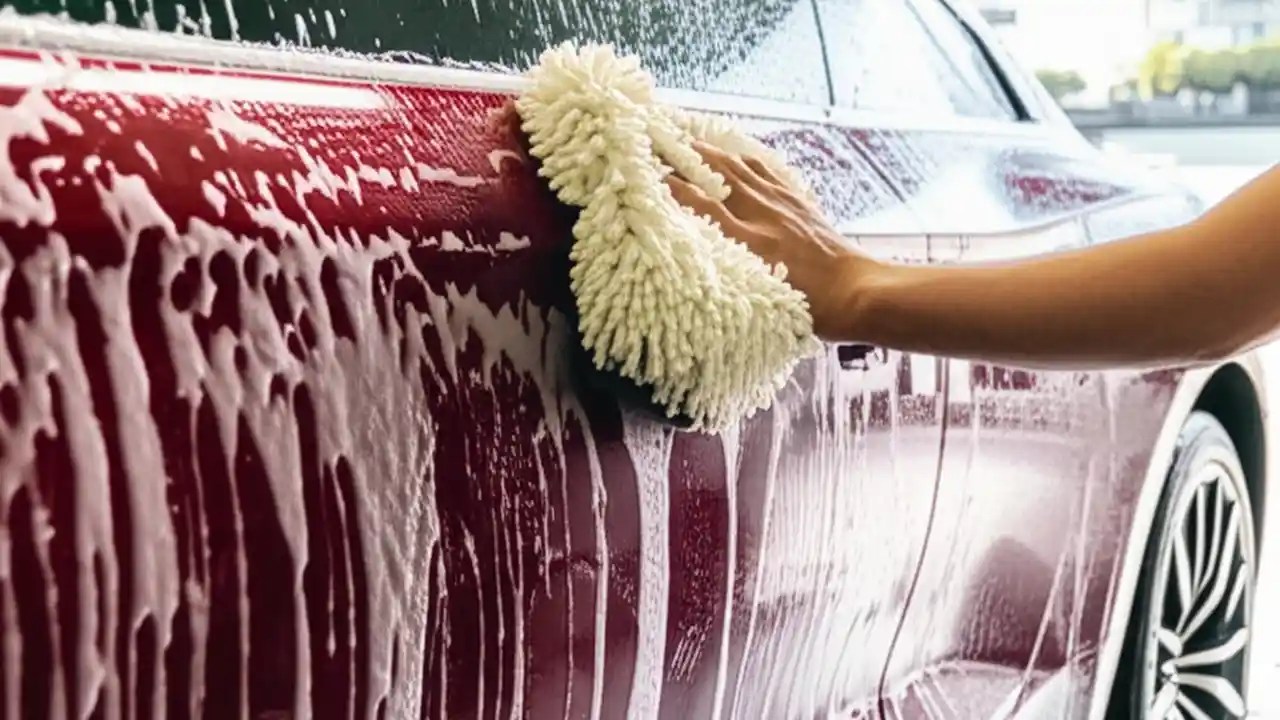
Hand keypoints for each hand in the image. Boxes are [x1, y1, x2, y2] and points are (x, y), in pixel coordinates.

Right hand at [666, 141, 880, 339]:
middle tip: (658, 138)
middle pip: (716, 174)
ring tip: (686, 138)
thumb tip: (695, 253)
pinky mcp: (798, 203)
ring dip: (710, 151)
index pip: (699, 202)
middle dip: (685, 154)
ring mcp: (782, 204)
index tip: (645, 171)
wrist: (858, 293)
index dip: (670, 185)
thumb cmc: (810, 306)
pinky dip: (745, 159)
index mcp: (749, 240)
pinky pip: (766, 172)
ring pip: (739, 167)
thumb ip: (728, 270)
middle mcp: (762, 215)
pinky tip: (734, 154)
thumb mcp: (760, 294)